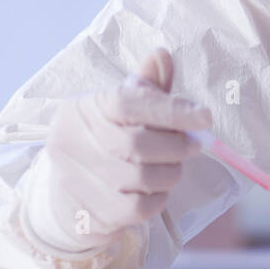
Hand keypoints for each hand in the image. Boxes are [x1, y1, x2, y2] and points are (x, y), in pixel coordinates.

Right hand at [23, 48, 211, 252]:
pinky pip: (139, 208)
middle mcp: (71, 141)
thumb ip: (146, 87)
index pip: (127, 103)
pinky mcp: (89, 212)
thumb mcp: (120, 109)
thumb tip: (162, 56)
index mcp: (82, 107)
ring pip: (141, 178)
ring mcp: (75, 179)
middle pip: (136, 144)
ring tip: (173, 166)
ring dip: (170, 173)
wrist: (65, 197)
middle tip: (194, 145)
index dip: (169, 110)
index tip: (204, 117)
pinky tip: (157, 190)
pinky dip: (158, 199)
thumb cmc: (104, 141)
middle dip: (176, 145)